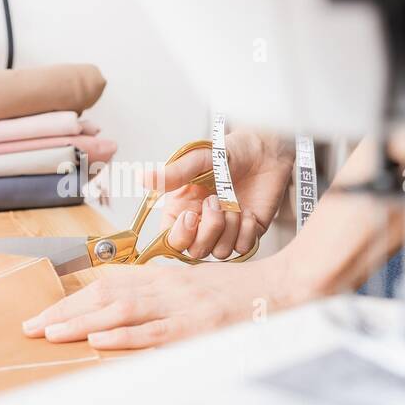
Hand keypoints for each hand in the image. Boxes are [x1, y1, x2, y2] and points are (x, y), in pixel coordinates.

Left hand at [21, 256, 295, 348]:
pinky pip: (155, 332)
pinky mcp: (198, 328)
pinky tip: (99, 339)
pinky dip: (125, 335)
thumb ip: (163, 296)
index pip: (108, 285)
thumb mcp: (197, 287)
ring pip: (121, 312)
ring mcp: (182, 307)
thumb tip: (126, 311)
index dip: (73, 299)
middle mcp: (168, 287)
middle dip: (65, 312)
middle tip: (31, 328)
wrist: (289, 289)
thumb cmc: (244, 294)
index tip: (45, 314)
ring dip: (82, 323)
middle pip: (105, 296)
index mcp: (166, 277)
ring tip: (50, 334)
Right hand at [147, 130, 293, 259]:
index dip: (179, 237)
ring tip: (234, 202)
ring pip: (219, 252)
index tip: (190, 216)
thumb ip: (172, 174)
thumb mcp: (198, 160)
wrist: (263, 151)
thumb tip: (142, 178)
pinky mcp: (247, 234)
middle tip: (216, 201)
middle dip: (208, 229)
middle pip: (195, 252)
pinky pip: (242, 248)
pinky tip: (248, 210)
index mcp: (182, 211)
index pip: (171, 241)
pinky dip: (246, 230)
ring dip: (229, 227)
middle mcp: (201, 226)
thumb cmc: (227, 153)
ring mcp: (224, 232)